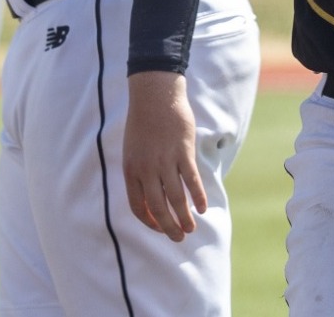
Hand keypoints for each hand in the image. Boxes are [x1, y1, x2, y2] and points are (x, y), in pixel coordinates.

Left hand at [121, 70, 205, 241]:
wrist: (155, 95)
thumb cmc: (143, 122)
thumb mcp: (132, 150)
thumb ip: (139, 172)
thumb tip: (150, 196)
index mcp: (131, 170)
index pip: (138, 207)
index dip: (149, 222)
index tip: (160, 228)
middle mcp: (146, 169)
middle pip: (157, 207)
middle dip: (168, 227)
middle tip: (178, 237)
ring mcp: (165, 160)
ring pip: (176, 198)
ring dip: (184, 217)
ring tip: (191, 229)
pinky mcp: (183, 151)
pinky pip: (191, 180)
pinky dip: (197, 196)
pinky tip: (202, 207)